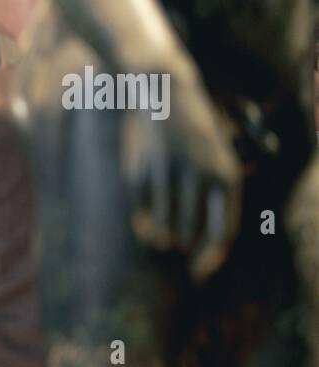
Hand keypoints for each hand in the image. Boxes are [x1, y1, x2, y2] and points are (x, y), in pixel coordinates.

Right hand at [122, 70, 240, 280]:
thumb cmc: (196, 137)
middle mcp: (199, 175)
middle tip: (179, 247)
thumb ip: (214, 204)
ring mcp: (167, 174)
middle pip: (191, 234)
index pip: (222, 233)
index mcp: (226, 175)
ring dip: (164, 240)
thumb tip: (198, 252)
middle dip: (184, 247)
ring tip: (163, 240)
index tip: (199, 274)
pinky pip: (141, 214)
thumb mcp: (218, 161)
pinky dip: (144, 229)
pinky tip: (147, 232)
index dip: (211, 259)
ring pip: (165, 228)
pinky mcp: (140, 171)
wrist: (165, 92)